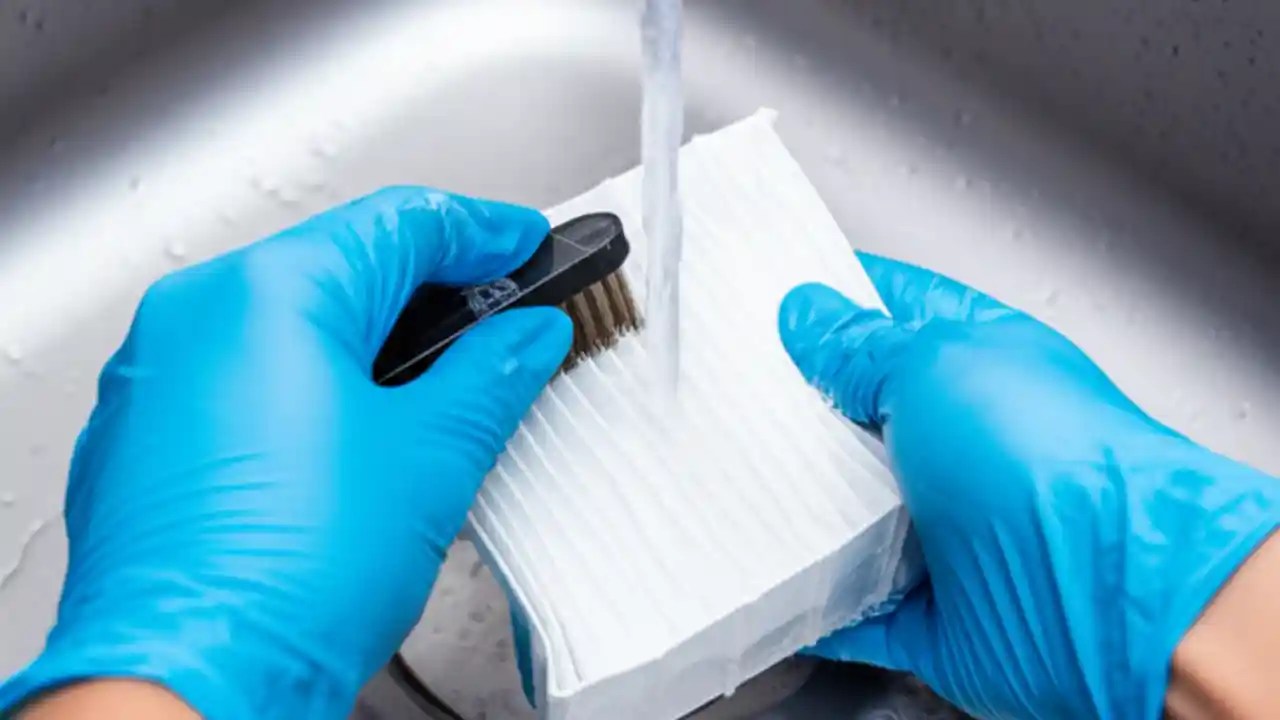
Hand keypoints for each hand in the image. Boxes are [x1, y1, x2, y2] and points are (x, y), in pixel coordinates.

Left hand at [0, 187, 572, 718]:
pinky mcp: (146, 437)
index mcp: (268, 294)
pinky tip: (356, 431)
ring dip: (372, 340)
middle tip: (499, 318)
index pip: (400, 221)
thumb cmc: (288, 581)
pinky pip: (244, 375)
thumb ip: (491, 375)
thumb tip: (526, 336)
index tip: (526, 244)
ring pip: (289, 322)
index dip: (483, 231)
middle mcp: (196, 318)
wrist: (186, 687)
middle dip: (431, 290)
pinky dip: (310, 383)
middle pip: (341, 265)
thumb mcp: (430, 459)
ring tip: (438, 384)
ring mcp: (160, 377)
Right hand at [778, 254, 1279, 718]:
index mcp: (976, 365)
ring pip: (847, 515)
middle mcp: (964, 447)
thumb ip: (861, 343)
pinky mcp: (928, 611)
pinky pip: (851, 607)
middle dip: (798, 409)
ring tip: (730, 480)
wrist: (1108, 597)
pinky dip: (812, 601)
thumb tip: (807, 315)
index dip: (832, 298)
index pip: (895, 312)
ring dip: (796, 506)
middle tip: (729, 393)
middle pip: (860, 420)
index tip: (767, 295)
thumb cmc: (1049, 460)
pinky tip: (769, 581)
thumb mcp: (935, 362)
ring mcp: (947, 532)